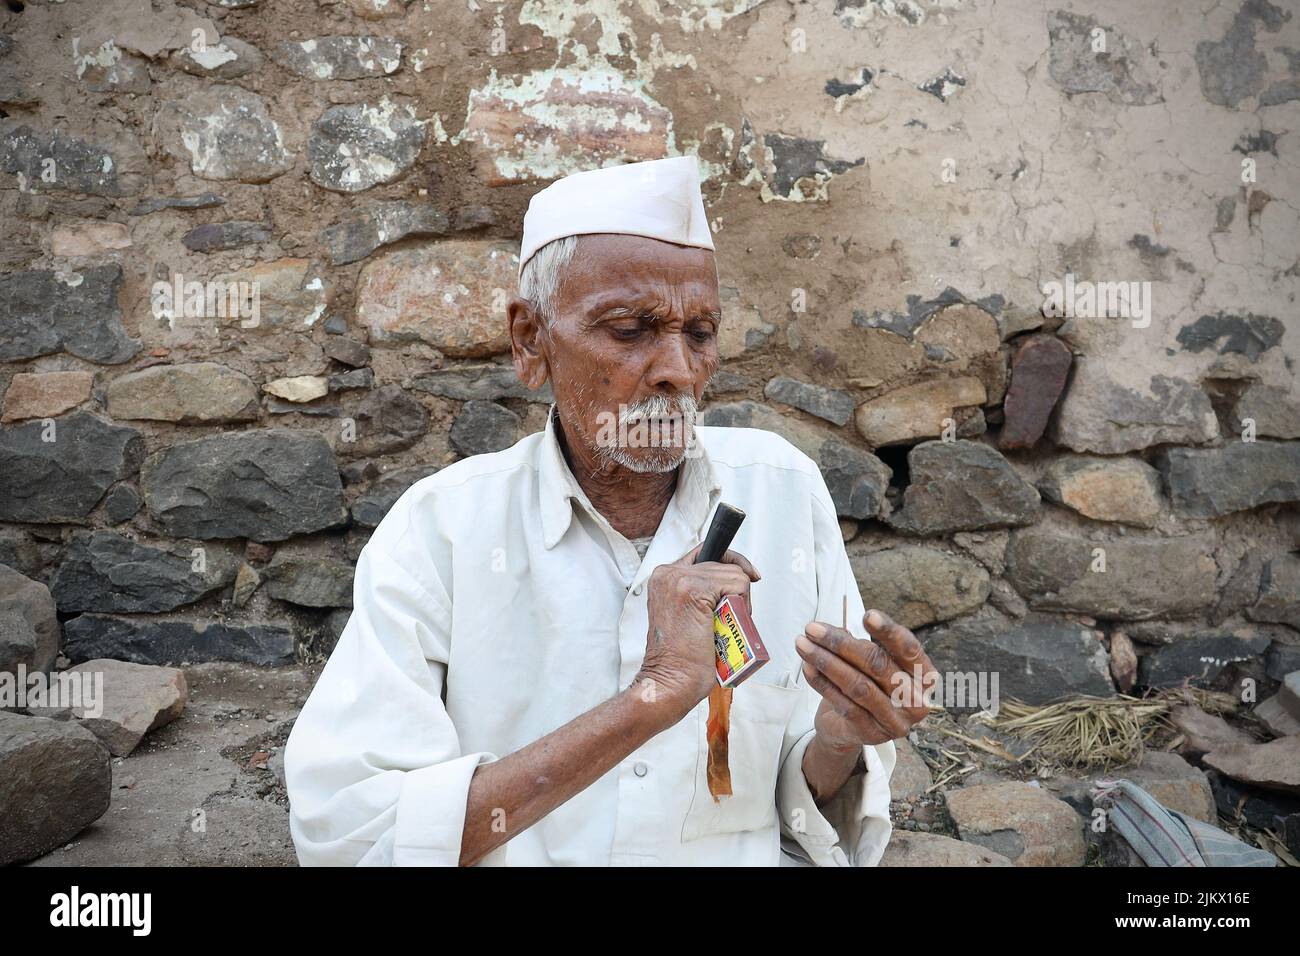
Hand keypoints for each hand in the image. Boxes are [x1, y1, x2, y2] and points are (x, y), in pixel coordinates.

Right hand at [635, 543, 759, 723]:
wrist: (670, 681)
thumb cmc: (681, 660)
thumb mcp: (687, 616)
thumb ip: (701, 593)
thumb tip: (735, 581)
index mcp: (664, 578)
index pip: (705, 552)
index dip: (731, 561)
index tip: (750, 574)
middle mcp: (668, 573)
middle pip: (723, 562)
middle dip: (738, 588)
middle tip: (731, 617)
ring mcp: (679, 579)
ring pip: (734, 574)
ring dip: (741, 602)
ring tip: (726, 626)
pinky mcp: (694, 589)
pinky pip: (738, 584)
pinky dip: (743, 605)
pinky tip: (729, 623)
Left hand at [796, 608, 936, 748]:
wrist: (849, 727)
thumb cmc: (865, 683)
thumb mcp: (867, 661)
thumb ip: (855, 644)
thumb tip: (831, 631)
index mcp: (924, 676)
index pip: (910, 650)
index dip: (889, 632)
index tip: (868, 615)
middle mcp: (916, 702)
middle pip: (878, 665)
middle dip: (841, 643)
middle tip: (812, 628)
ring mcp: (894, 722)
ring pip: (858, 686)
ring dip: (826, 661)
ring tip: (803, 644)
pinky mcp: (871, 734)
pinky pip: (844, 704)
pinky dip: (822, 683)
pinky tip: (807, 667)